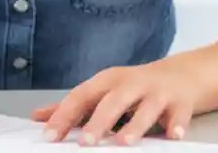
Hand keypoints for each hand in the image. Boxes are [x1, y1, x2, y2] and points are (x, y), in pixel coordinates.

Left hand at [32, 60, 201, 145]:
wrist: (181, 75)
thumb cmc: (134, 88)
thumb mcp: (103, 91)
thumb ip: (74, 106)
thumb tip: (37, 117)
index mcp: (107, 81)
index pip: (81, 96)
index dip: (64, 115)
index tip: (49, 135)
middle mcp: (131, 84)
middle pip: (113, 101)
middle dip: (99, 121)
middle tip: (86, 142)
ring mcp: (157, 92)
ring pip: (146, 108)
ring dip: (135, 126)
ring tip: (123, 143)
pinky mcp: (180, 103)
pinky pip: (179, 116)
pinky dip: (176, 126)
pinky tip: (173, 136)